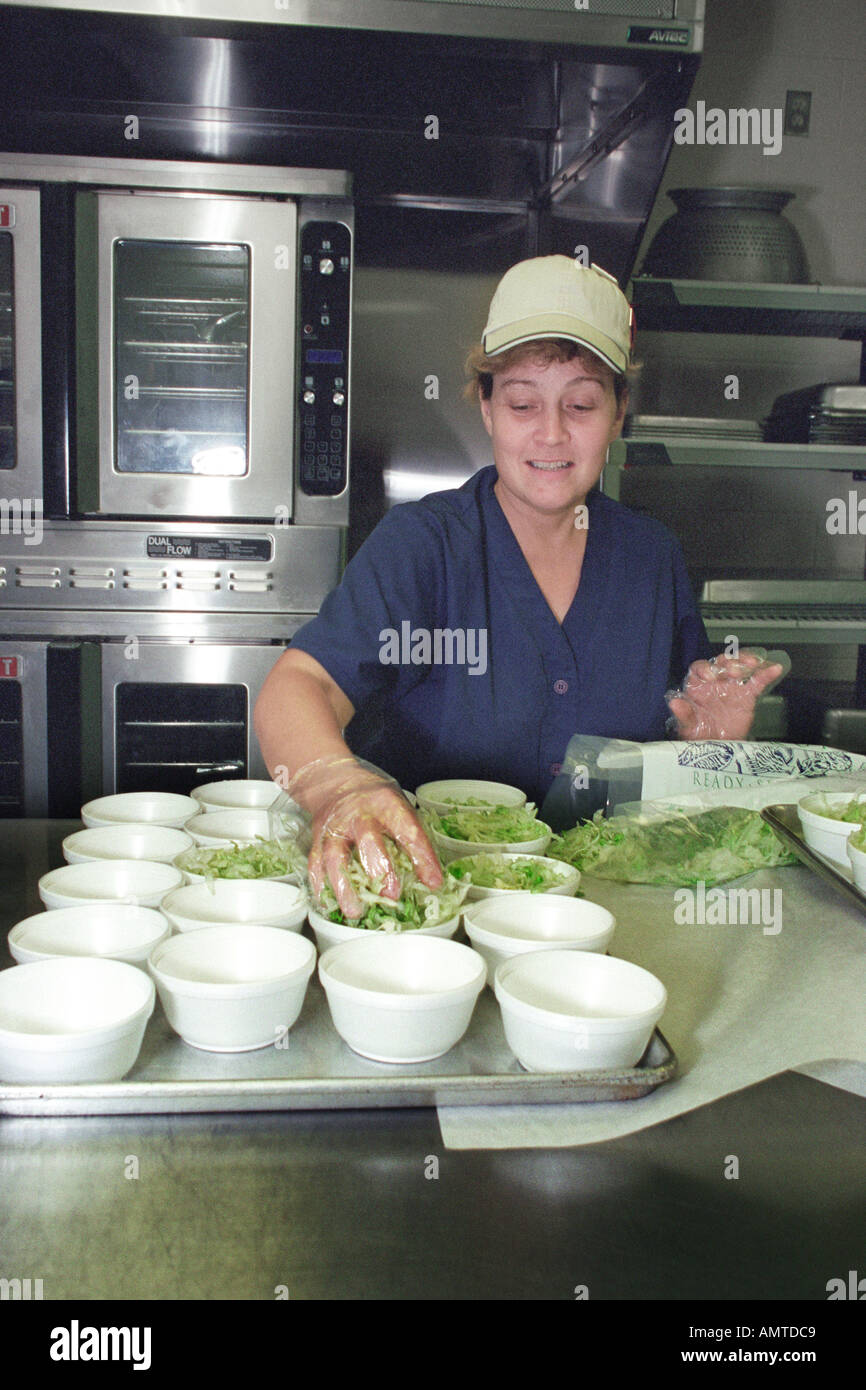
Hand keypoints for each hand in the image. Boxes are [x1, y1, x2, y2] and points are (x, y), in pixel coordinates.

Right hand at [290, 756, 442, 918]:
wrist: (335, 781)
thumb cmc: (375, 801)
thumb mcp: (399, 807)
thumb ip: (411, 838)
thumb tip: (429, 879)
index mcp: (387, 804)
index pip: (408, 830)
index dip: (422, 857)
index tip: (433, 881)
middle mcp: (359, 814)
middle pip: (368, 840)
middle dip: (380, 869)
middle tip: (392, 895)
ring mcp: (335, 827)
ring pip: (336, 856)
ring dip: (344, 886)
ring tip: (355, 911)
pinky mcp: (317, 838)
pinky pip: (315, 863)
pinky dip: (320, 885)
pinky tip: (328, 904)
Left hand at [666, 650, 786, 741]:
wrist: (718, 747)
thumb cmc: (699, 734)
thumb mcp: (688, 726)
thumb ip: (683, 714)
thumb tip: (675, 702)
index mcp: (698, 685)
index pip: (700, 669)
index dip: (705, 669)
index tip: (711, 677)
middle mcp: (715, 682)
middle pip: (721, 663)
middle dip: (727, 663)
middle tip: (733, 671)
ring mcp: (732, 687)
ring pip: (739, 667)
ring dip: (744, 663)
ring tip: (750, 665)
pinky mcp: (747, 695)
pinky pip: (757, 682)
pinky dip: (766, 674)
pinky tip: (775, 668)